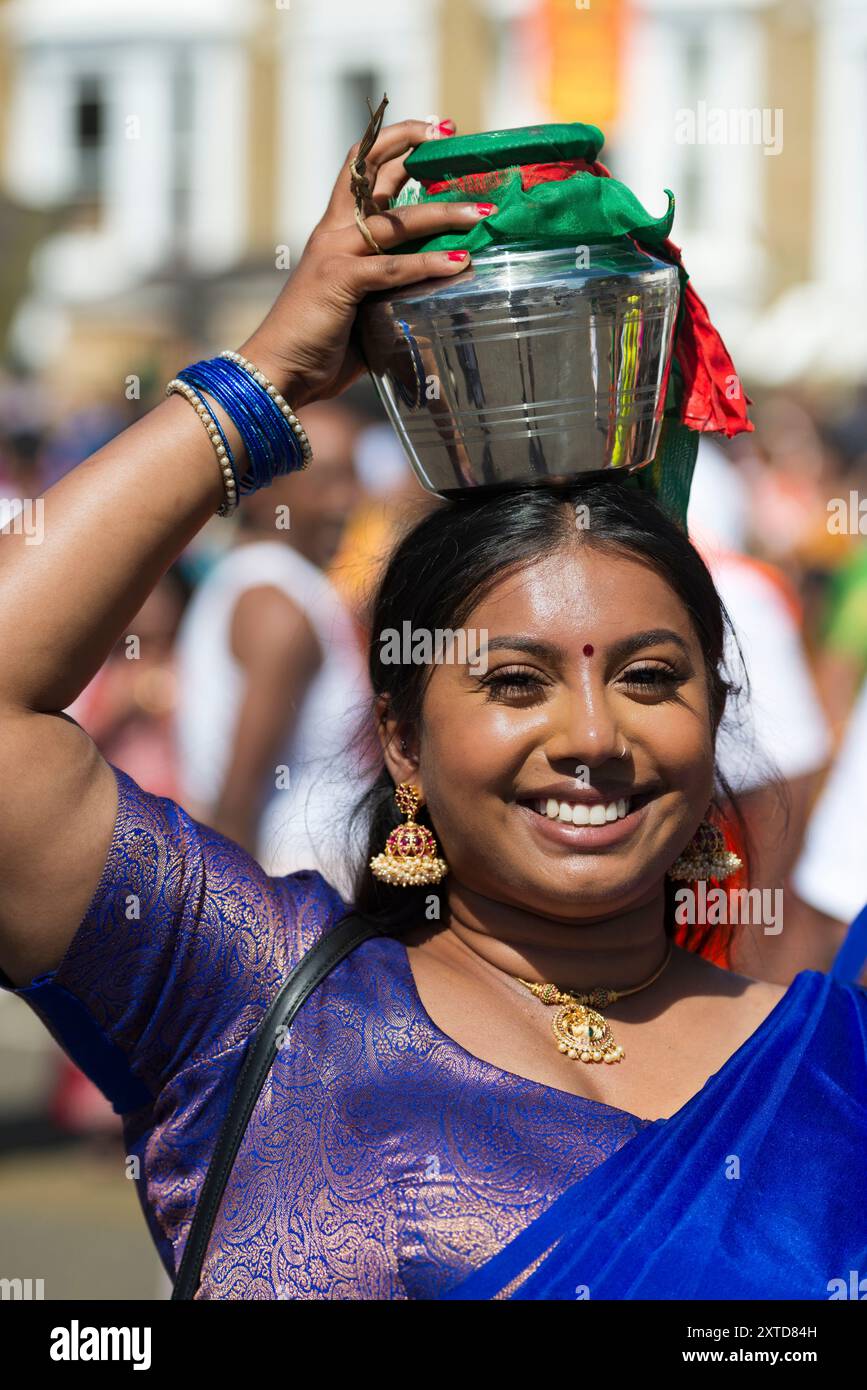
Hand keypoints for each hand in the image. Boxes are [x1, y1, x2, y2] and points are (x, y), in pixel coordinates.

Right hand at [238, 118, 494, 407]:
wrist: (279, 370)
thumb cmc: (320, 344)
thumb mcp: (362, 306)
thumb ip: (393, 289)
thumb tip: (438, 291)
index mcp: (336, 232)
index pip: (363, 168)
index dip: (396, 143)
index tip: (433, 133)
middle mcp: (334, 232)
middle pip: (371, 168)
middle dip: (412, 143)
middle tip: (450, 133)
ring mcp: (336, 253)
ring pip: (396, 220)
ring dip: (443, 213)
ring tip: (481, 212)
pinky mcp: (340, 281)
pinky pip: (393, 267)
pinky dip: (428, 263)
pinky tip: (460, 261)